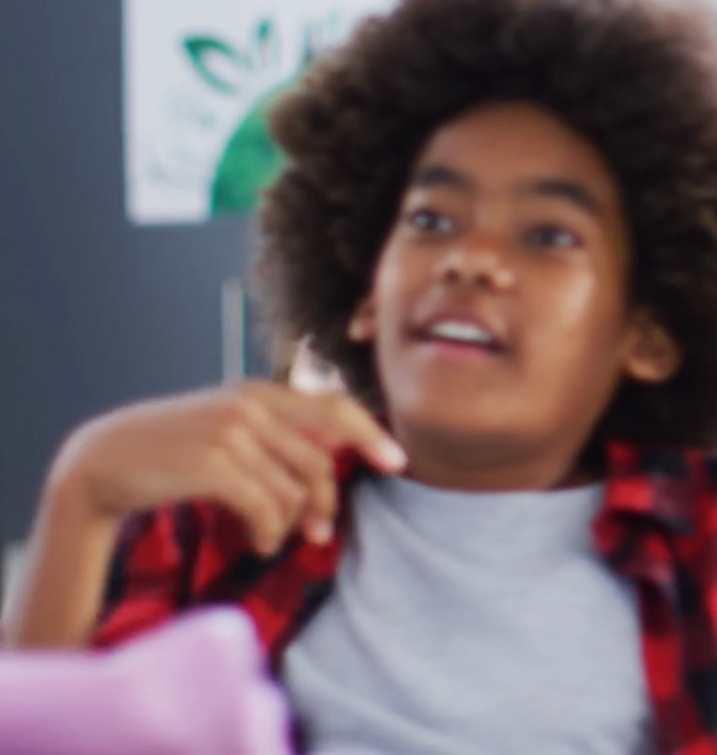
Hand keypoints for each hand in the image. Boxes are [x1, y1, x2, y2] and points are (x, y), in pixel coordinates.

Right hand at [46, 383, 406, 554]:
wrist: (101, 462)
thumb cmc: (170, 453)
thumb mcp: (224, 429)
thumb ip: (271, 435)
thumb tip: (329, 462)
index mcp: (257, 392)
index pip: (333, 406)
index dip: (370, 433)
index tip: (397, 461)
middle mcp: (248, 404)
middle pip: (319, 460)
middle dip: (326, 502)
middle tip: (321, 532)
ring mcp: (230, 431)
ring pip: (293, 488)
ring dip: (291, 524)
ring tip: (276, 539)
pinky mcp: (212, 463)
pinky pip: (266, 505)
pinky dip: (270, 532)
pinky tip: (261, 542)